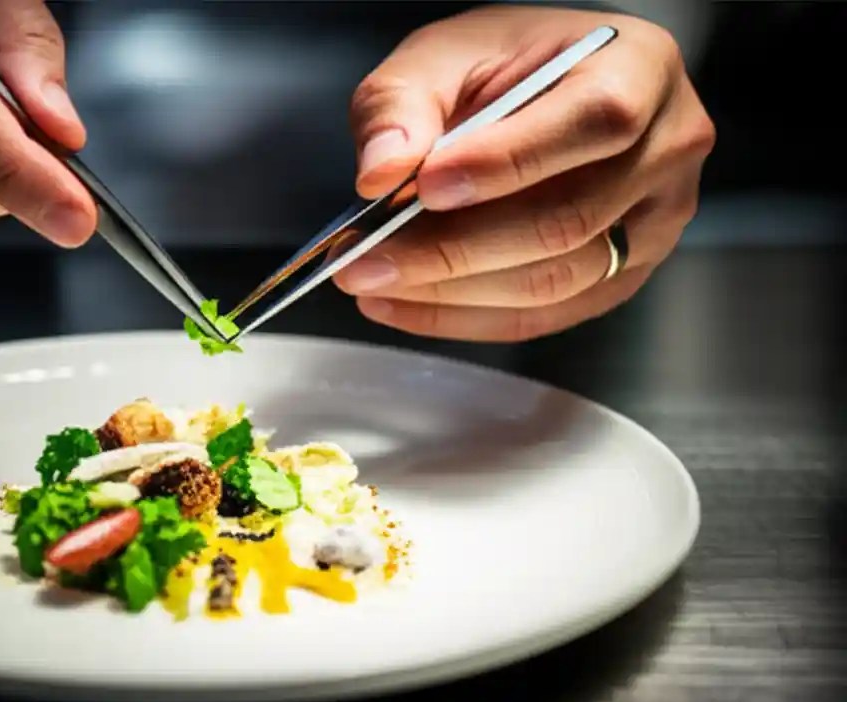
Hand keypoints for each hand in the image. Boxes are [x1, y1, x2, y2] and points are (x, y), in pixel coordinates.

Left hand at [333, 5, 715, 341]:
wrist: (542, 88)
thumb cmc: (505, 65)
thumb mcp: (442, 52)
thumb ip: (402, 102)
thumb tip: (379, 172)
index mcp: (640, 67)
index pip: (593, 122)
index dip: (506, 162)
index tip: (425, 186)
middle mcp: (666, 148)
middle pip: (567, 220)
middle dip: (453, 248)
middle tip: (367, 257)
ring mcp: (655, 222)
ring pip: (555, 281)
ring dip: (451, 292)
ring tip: (373, 279)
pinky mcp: (625, 275)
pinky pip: (546, 315)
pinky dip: (466, 317)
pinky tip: (405, 303)